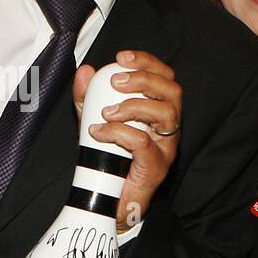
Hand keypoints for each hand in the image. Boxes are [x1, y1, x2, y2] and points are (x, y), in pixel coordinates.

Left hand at [73, 50, 181, 232]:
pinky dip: (119, 132)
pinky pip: (143, 143)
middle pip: (172, 91)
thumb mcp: (92, 121)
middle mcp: (168, 127)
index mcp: (158, 110)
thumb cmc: (107, 158)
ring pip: (165, 114)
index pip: (165, 77)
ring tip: (106, 112)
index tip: (122, 57)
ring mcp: (165, 147)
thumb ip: (86, 97)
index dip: (147, 62)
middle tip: (115, 82)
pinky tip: (98, 132)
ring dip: (133, 106)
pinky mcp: (156, 167)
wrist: (109, 200)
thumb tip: (85, 71)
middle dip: (144, 79)